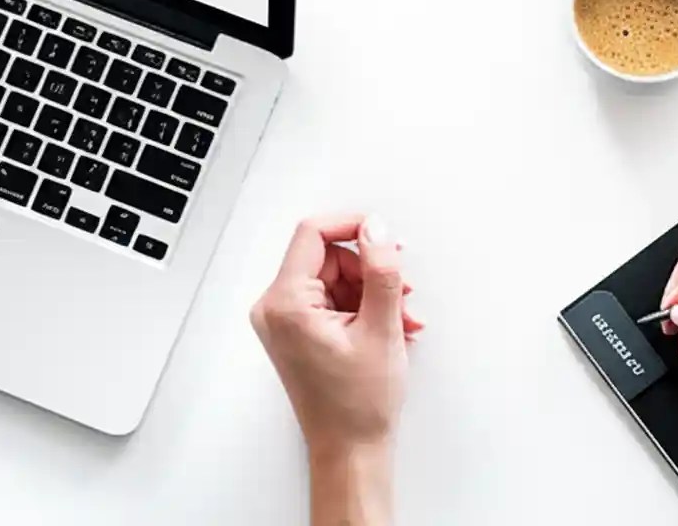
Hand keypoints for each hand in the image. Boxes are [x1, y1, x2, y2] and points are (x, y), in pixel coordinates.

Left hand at [252, 214, 421, 455]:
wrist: (350, 451)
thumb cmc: (357, 405)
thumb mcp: (382, 327)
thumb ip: (381, 270)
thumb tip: (377, 230)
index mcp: (286, 304)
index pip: (313, 234)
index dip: (353, 227)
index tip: (384, 235)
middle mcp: (275, 309)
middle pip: (328, 257)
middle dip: (370, 270)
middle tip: (401, 293)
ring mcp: (284, 322)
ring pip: (335, 278)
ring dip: (373, 292)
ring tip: (402, 319)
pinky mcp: (297, 332)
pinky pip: (332, 299)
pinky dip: (363, 307)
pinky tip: (389, 328)